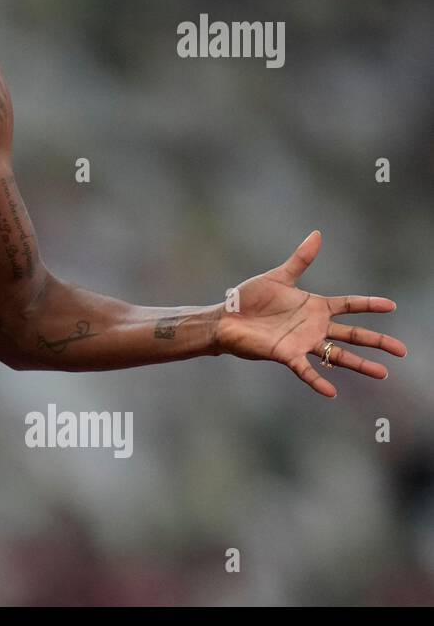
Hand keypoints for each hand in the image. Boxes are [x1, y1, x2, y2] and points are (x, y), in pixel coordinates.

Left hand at [216, 230, 406, 397]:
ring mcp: (302, 342)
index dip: (369, 304)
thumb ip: (300, 259)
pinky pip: (305, 370)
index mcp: (314, 307)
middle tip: (402, 350)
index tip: (392, 305)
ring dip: (359, 364)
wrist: (225, 317)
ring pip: (336, 356)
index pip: (349, 305)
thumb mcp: (278, 277)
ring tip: (383, 373)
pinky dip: (317, 380)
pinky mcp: (285, 354)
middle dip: (377, 341)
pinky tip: (331, 391)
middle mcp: (313, 327)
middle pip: (352, 335)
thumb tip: (317, 234)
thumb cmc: (250, 298)